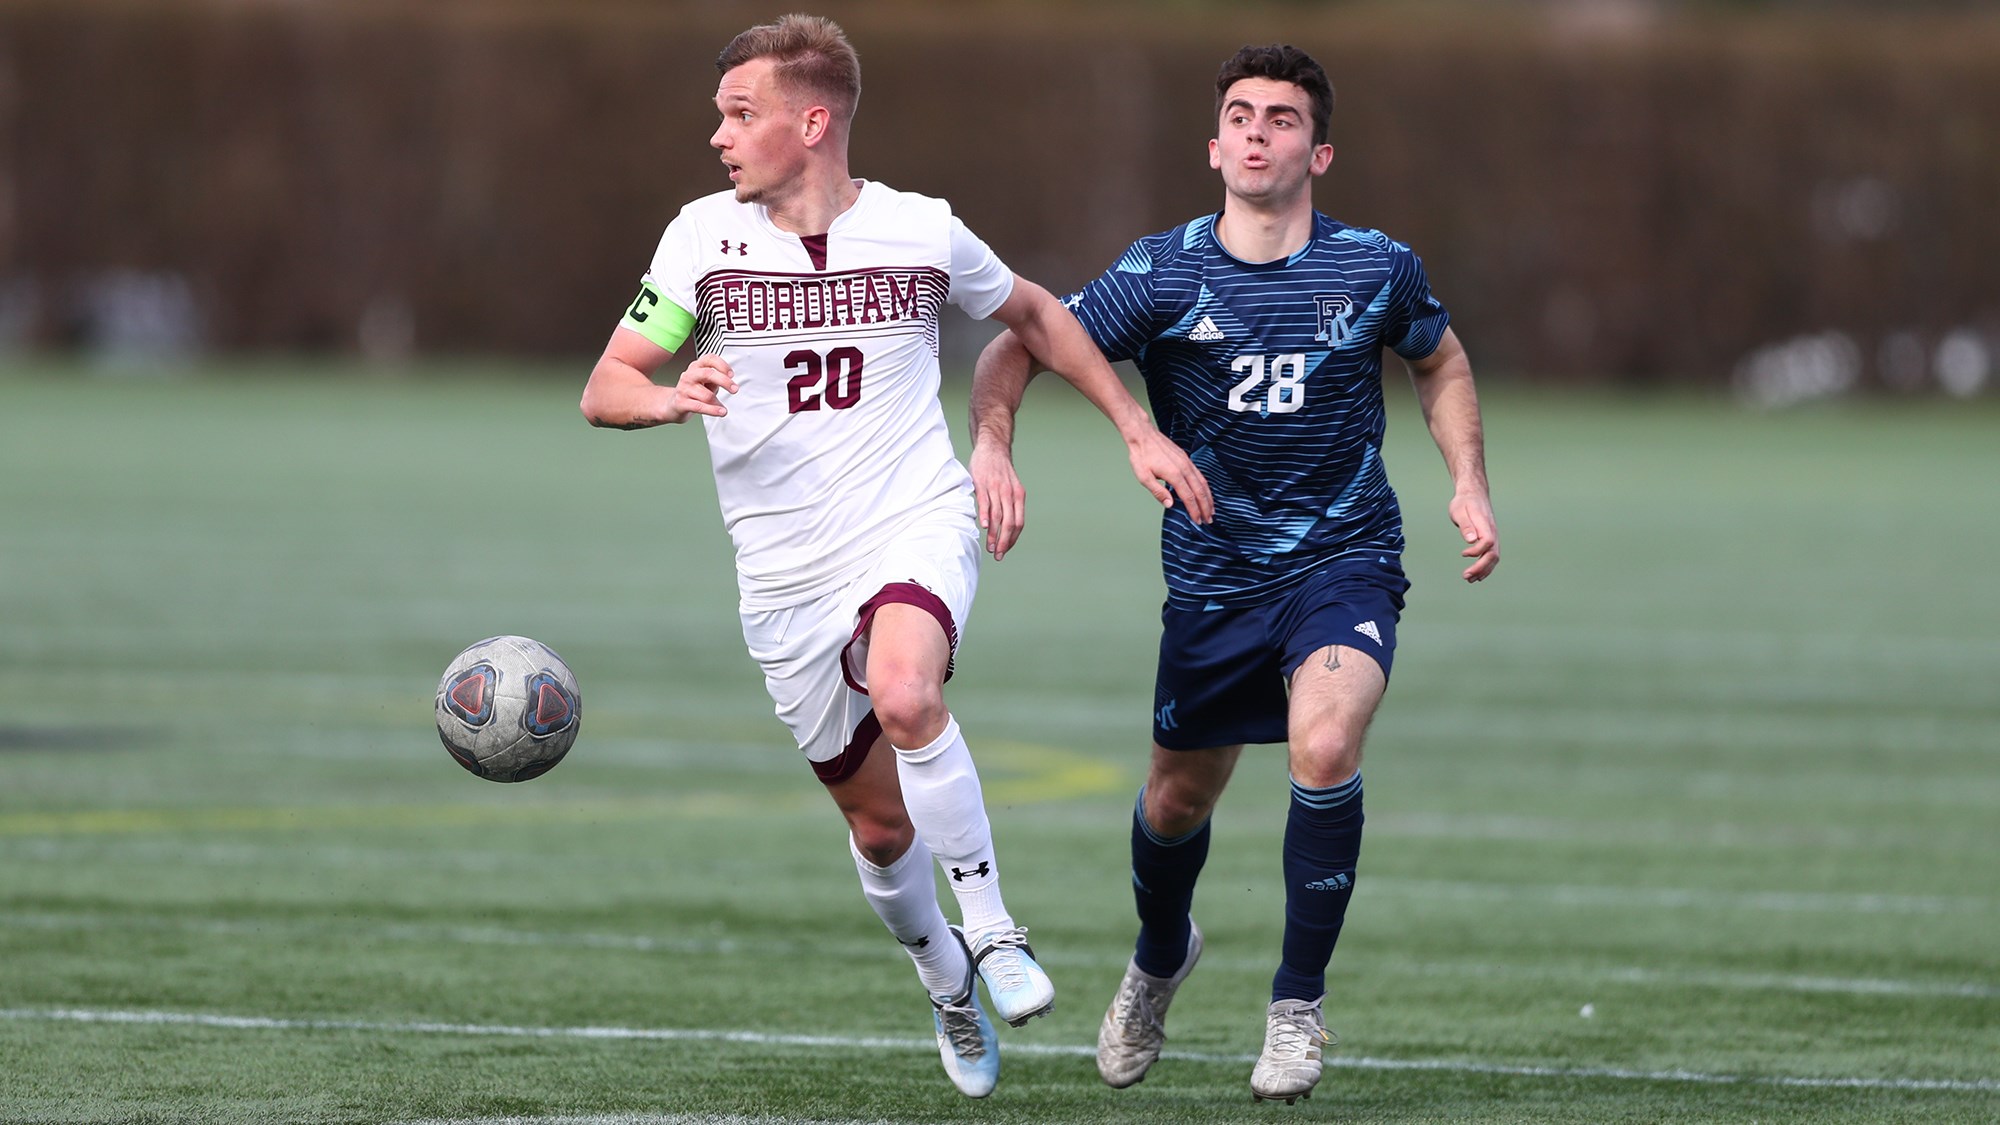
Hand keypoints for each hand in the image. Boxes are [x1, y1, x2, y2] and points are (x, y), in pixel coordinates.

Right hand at [668, 355, 737, 421]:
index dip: (722, 365)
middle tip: (734, 389)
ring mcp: (684, 388)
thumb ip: (717, 379)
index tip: (731, 374)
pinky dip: (713, 410)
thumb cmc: (694, 392)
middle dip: (724, 382)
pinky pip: (700, 406)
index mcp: (697, 366)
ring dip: (718, 403)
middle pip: (708, 373)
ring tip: (722, 408)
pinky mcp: (681, 402)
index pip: (710, 359)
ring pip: (707, 395)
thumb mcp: (707, 382)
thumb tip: (730, 383)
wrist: (673, 405)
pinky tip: (721, 412)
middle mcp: (689, 375)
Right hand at [969, 441, 1025, 559]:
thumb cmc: (1000, 471)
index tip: (1006, 551)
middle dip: (1005, 542)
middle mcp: (1010, 494)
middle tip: (999, 556)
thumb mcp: (1011, 487)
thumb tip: (1005, 526)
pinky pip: (985, 503)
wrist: (992, 447)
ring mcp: (996, 489)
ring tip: (990, 548)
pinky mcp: (982, 484)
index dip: (1013, 539)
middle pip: (1009, 523)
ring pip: (998, 516)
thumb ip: (1009, 504)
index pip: (1019, 523)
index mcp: (1018, 496)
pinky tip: (985, 528)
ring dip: (994, 535)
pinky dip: (986, 516)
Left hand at [1126, 428, 1212, 524]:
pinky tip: (1205, 492)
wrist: (1143, 435)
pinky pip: (1200, 475)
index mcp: (1174, 474)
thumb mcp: (1143, 476)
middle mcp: (1184, 468)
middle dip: (1206, 507)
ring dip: (1208, 498)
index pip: (1189, 497)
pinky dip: (1205, 486)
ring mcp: (1187, 462)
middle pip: (1200, 491)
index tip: (1197, 521)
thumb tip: (1170, 505)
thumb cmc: (1141, 455)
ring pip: (1203, 482)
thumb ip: (1158, 491)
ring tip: (1211, 510)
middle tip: (1208, 520)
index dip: (1194, 511)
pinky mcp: (1186, 459)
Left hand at [1449, 490, 1498, 581]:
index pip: (1487, 542)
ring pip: (1494, 557)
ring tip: (1470, 579)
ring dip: (1483, 570)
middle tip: (1466, 577)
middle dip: (1480, 568)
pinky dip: (1486, 567)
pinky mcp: (1490, 539)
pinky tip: (1477, 575)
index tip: (1463, 553)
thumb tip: (1471, 540)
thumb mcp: (1459, 510)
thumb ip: (1466, 525)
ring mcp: (1493, 536)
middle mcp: (1492, 531)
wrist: (1473, 494)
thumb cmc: (1464, 502)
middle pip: (1493, 554)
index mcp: (1485, 524)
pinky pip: (1491, 555)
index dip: (1477, 551)